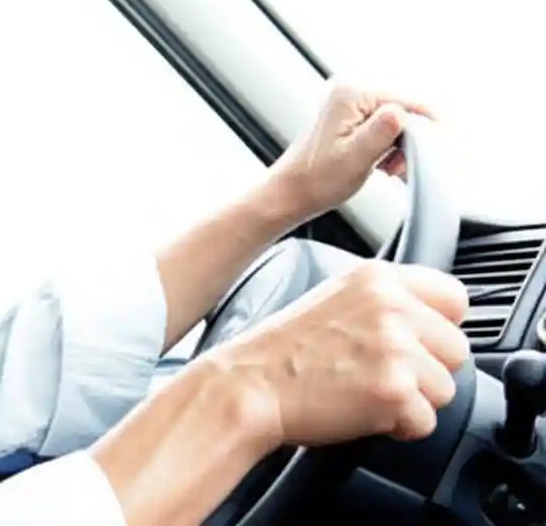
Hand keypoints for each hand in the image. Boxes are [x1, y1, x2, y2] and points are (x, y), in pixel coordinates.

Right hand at [213, 261, 468, 447]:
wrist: (248, 386)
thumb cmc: (282, 352)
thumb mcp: (334, 299)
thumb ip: (385, 302)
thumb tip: (431, 322)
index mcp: (378, 277)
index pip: (454, 298)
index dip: (438, 328)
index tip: (415, 344)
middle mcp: (391, 305)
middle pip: (456, 349)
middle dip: (426, 370)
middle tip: (379, 374)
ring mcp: (395, 347)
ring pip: (446, 389)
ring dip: (413, 401)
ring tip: (366, 393)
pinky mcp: (394, 390)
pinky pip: (426, 422)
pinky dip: (398, 427)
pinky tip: (362, 412)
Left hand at [272, 82, 434, 216]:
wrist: (292, 193)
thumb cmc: (317, 179)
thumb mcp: (355, 157)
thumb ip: (381, 132)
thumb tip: (403, 113)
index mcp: (350, 94)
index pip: (404, 101)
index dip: (424, 125)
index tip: (440, 146)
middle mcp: (348, 92)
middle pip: (401, 110)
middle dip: (409, 139)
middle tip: (400, 166)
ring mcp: (348, 105)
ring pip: (394, 122)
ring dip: (399, 146)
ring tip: (389, 168)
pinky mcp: (348, 119)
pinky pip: (382, 128)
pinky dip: (388, 147)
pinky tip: (383, 165)